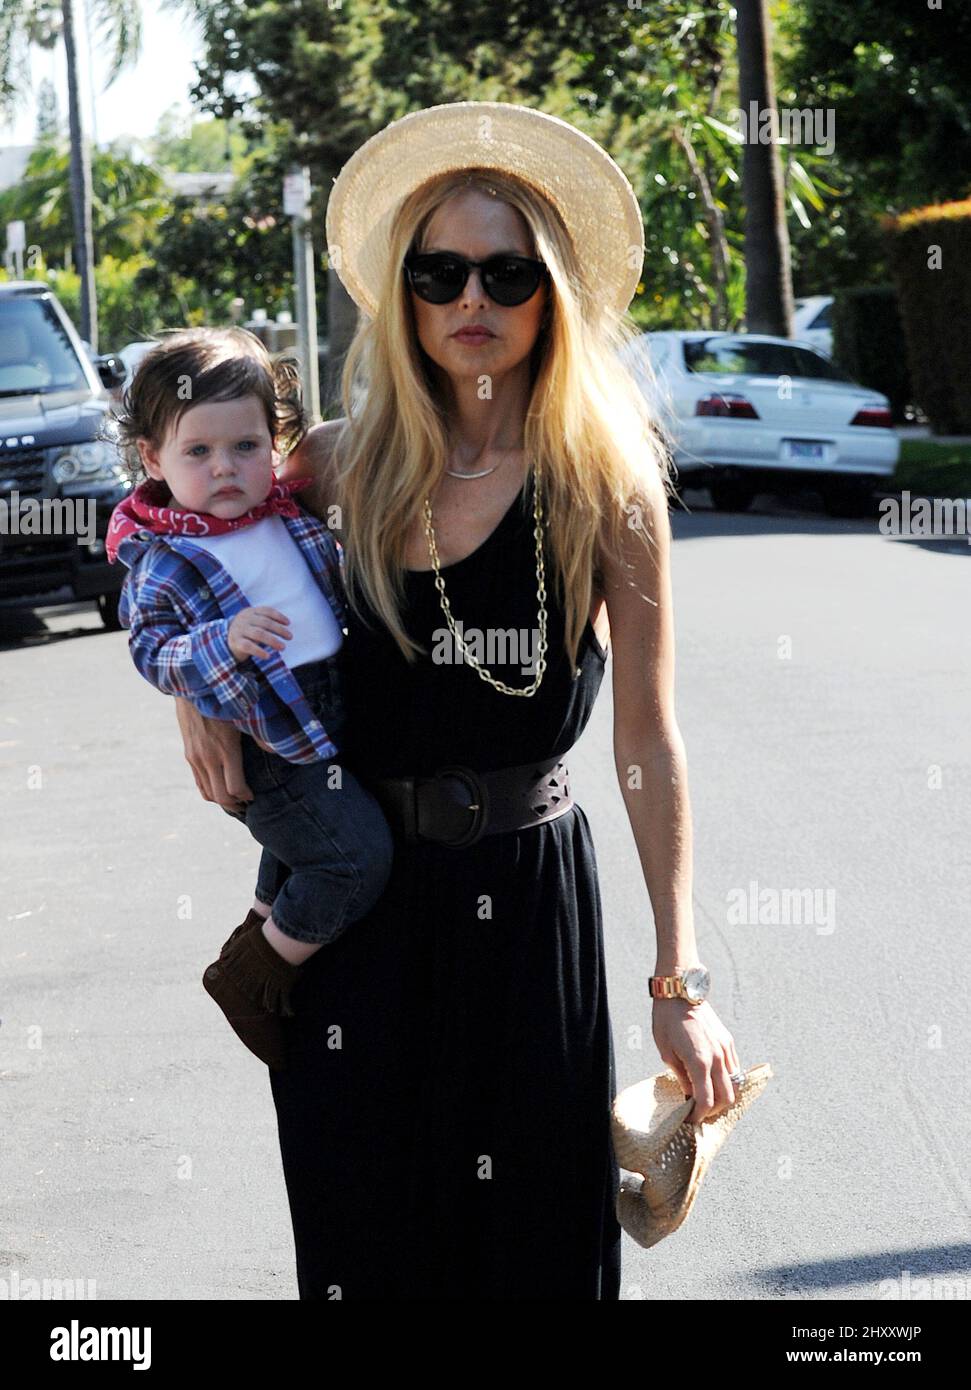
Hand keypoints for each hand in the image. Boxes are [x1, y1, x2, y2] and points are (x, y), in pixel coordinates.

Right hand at [174, 697, 251, 811]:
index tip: (254, 796)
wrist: (191, 687)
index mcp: (226, 749)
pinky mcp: (188, 755)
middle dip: (236, 805)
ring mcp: (195, 758)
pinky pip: (198, 782)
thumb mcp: (245, 714)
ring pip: (207, 793)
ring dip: (222, 800)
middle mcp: (208, 757)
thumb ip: (260, 734)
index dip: (246, 797)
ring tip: (235, 800)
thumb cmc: (223, 698)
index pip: (235, 788)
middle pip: (221, 796)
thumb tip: (276, 751)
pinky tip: (220, 788)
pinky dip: (209, 791)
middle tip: (247, 805)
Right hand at [228, 606, 291, 660]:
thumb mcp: (254, 622)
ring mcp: (239, 630)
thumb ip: (266, 623)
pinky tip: (268, 656)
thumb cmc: (246, 631)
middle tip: (290, 637)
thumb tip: (286, 631)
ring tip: (283, 647)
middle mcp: (244, 619)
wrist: (224, 639)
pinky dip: (259, 651)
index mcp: (250, 612)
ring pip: (258, 634)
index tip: (288, 623)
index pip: (266, 611)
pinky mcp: (235, 642)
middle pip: (265, 623)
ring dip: (272, 641)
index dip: (278, 616)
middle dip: (279, 630)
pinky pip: (249, 646)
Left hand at [652, 998, 741, 1123]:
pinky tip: (711, 1078)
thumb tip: (688, 1095)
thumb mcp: (666, 1052)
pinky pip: (733, 1067)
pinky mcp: (727, 1040)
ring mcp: (725, 1048)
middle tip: (698, 1110)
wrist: (680, 990)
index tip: (689, 1119)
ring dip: (722, 1095)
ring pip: (734, 1083)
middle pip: (726, 1098)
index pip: (706, 1101)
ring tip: (706, 1096)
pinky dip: (726, 1079)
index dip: (698, 1115)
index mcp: (699, 1062)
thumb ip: (681, 1076)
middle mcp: (717, 1057)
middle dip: (713, 1110)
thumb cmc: (667, 1019)